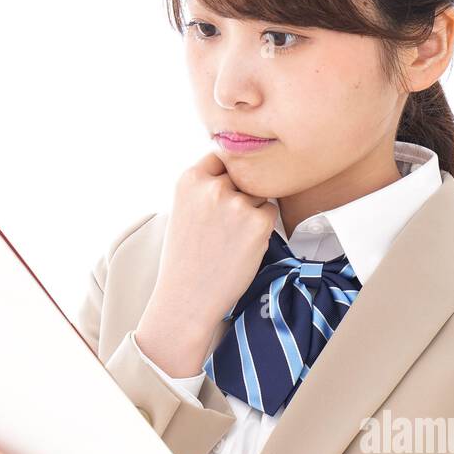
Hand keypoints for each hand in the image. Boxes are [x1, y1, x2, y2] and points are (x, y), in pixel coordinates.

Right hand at [135, 151, 274, 375]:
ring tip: (230, 238)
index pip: (222, 156)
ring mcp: (236, 203)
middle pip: (244, 173)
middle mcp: (212, 186)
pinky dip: (262, 228)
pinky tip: (241, 246)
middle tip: (226, 224)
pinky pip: (270, 212)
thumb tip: (237, 168)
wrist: (187, 298)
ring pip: (259, 193)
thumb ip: (205, 186)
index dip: (227, 174)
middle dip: (241, 193)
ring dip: (253, 210)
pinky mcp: (258, 223)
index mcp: (189, 179)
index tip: (224, 192)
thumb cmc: (185, 257)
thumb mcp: (183, 209)